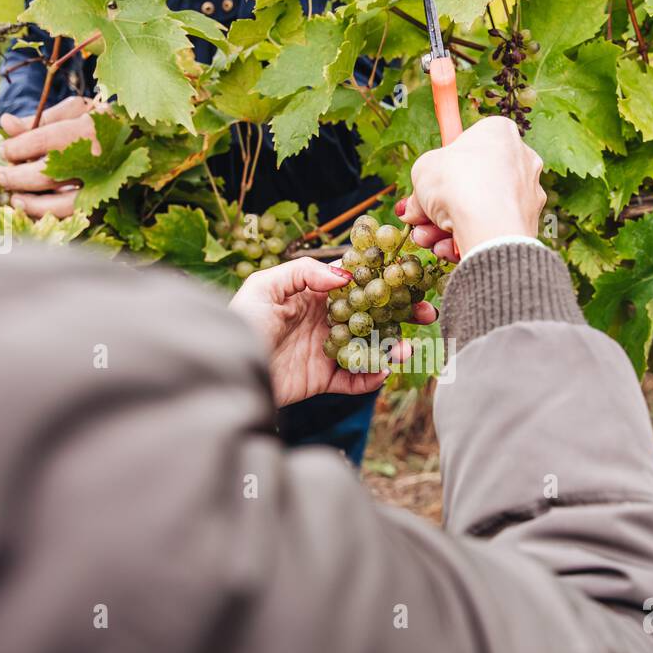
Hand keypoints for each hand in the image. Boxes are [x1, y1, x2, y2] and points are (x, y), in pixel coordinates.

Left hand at [0, 97, 101, 218]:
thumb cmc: (102, 122)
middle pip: (47, 173)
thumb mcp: (75, 111)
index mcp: (89, 127)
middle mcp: (98, 159)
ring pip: (62, 204)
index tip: (4, 151)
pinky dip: (50, 219)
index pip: (42, 140)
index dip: (16, 148)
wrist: (145, 140)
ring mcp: (105, 186)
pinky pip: (75, 219)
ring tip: (14, 199)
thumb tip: (6, 124)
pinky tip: (34, 212)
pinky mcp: (108, 206)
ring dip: (32, 205)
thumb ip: (39, 119)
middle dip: (16, 177)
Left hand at [229, 257, 437, 407]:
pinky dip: (370, 378)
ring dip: (392, 348)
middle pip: (372, 314)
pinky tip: (382, 371)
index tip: (412, 279)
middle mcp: (325, 320)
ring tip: (407, 349)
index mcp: (314, 294)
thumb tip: (345, 275)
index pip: (357, 284)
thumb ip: (304, 273)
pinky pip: (354, 379)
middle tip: (428, 314)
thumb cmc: (240, 321)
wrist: (224, 368)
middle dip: (402, 314)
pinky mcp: (322, 379)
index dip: (385, 281)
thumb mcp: (265, 286)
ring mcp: (326, 350)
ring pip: (369, 347)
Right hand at [396, 116, 544, 260]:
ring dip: (448, 226)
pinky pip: (492, 229)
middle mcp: (520, 159)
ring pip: (481, 210)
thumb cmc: (457, 183)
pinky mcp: (527, 225)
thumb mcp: (423, 170)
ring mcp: (527, 194)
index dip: (442, 166)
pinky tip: (449, 248)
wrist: (488, 225)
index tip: (426, 184)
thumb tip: (415, 207)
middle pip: (472, 183)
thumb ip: (420, 184)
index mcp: (499, 132)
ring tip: (428, 238)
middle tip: (420, 218)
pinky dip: (469, 238)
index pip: (468, 145)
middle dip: (440, 205)